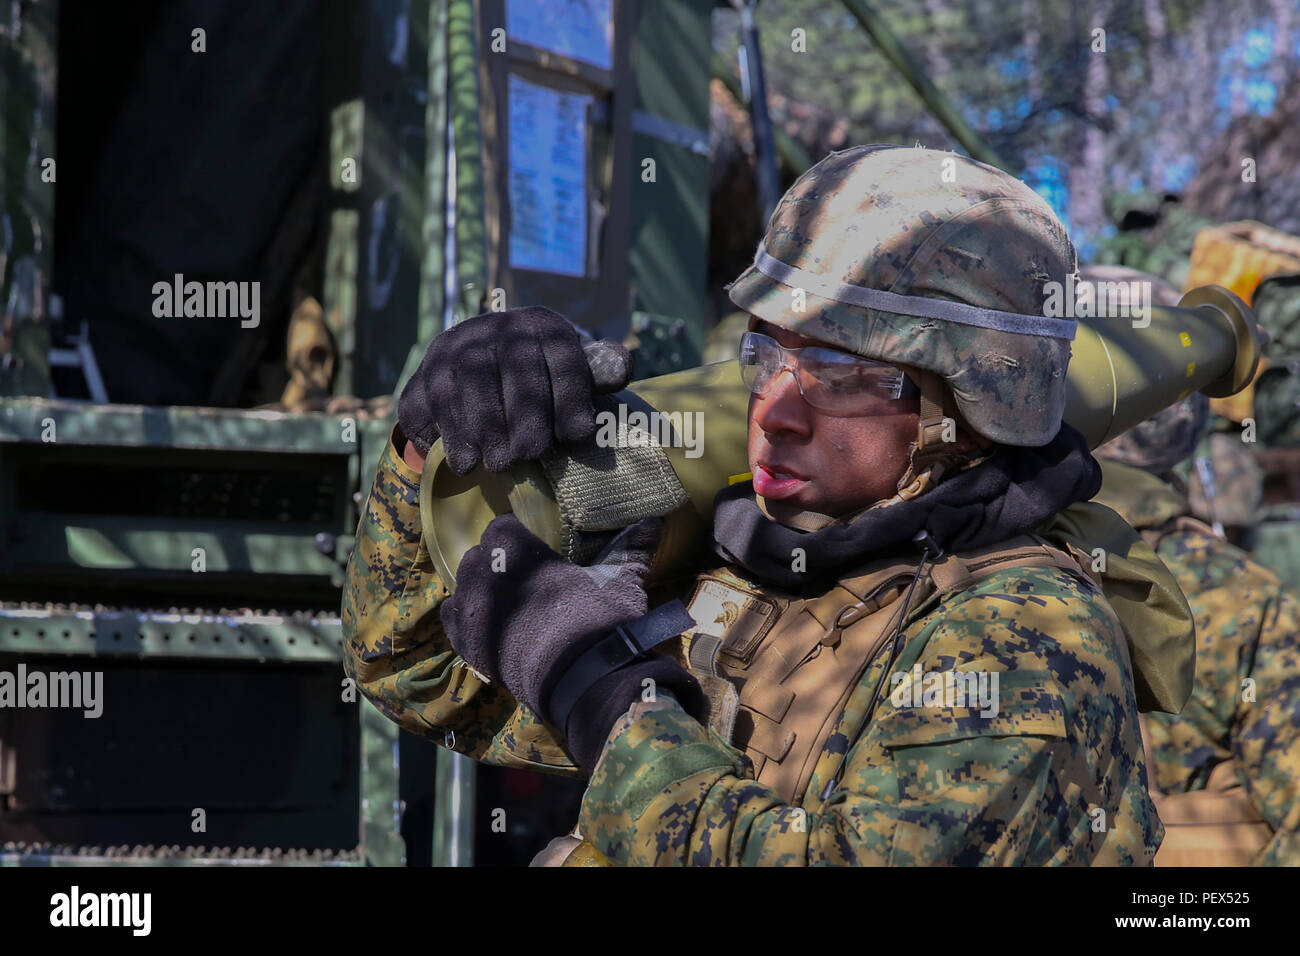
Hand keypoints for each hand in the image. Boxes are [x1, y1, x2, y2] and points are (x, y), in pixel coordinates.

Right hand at [397, 305, 631, 474]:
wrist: (476, 366)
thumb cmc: (538, 380)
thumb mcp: (571, 372)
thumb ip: (598, 373)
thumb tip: (622, 367)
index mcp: (543, 325)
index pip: (562, 358)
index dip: (571, 399)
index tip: (577, 436)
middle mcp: (498, 327)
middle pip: (515, 372)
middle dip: (526, 419)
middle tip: (531, 454)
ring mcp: (458, 346)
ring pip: (472, 386)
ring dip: (487, 430)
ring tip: (500, 463)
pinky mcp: (427, 370)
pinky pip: (437, 401)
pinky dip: (452, 435)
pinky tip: (467, 462)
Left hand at [440, 514, 703, 769]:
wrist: (585, 684)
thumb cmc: (603, 627)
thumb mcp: (620, 583)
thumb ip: (630, 549)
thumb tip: (655, 520)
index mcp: (523, 555)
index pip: (500, 528)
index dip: (516, 536)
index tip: (531, 548)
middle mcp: (490, 577)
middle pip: (478, 554)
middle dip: (497, 561)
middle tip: (522, 576)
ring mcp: (475, 611)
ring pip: (464, 583)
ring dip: (481, 586)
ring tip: (504, 599)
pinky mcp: (468, 643)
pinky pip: (452, 616)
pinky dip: (465, 614)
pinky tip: (485, 619)